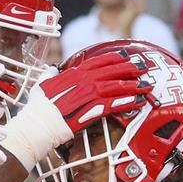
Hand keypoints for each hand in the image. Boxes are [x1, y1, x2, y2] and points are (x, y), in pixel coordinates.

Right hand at [0, 47, 148, 167]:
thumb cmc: (37, 107)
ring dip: (133, 86)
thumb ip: (49, 75)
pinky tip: (137, 103)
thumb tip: (52, 70)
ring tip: (145, 86)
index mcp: (73, 73)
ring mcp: (88, 95)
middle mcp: (83, 81)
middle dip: (129, 69)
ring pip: (116, 87)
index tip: (125, 56)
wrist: (37, 125)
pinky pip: (113, 105)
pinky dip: (126, 103)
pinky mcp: (91, 111)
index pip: (98, 61)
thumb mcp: (41, 84)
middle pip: (111, 71)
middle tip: (142, 68)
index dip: (113, 58)